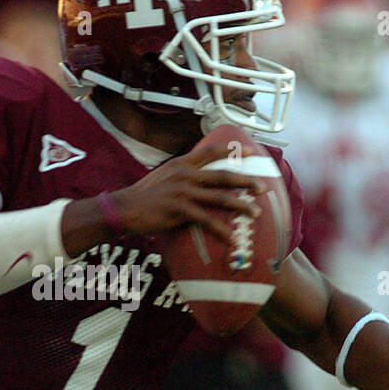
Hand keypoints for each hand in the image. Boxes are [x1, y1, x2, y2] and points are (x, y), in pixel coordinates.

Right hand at [111, 147, 261, 244]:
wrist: (125, 207)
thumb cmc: (145, 195)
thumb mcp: (165, 176)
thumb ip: (184, 175)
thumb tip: (201, 178)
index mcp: (182, 163)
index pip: (212, 151)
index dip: (234, 150)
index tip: (253, 150)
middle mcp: (185, 174)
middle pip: (223, 175)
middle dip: (246, 180)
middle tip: (263, 187)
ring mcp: (183, 191)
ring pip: (219, 197)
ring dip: (240, 205)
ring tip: (256, 213)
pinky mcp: (179, 209)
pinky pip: (206, 220)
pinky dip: (221, 230)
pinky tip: (232, 239)